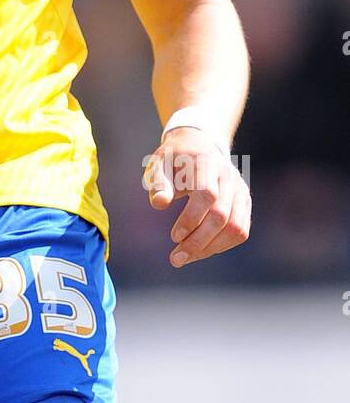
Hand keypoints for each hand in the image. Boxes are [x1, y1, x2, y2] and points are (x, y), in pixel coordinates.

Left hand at [142, 127, 250, 267]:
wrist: (199, 144)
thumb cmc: (174, 158)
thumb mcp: (159, 163)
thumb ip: (158, 182)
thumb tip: (159, 203)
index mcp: (206, 163)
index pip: (207, 194)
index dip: (192, 218)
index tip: (174, 236)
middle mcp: (228, 176)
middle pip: (221, 216)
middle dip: (198, 241)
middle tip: (176, 258)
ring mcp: (240, 190)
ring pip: (235, 227)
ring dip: (210, 248)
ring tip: (186, 257)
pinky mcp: (244, 202)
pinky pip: (241, 231)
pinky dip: (222, 245)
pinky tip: (201, 250)